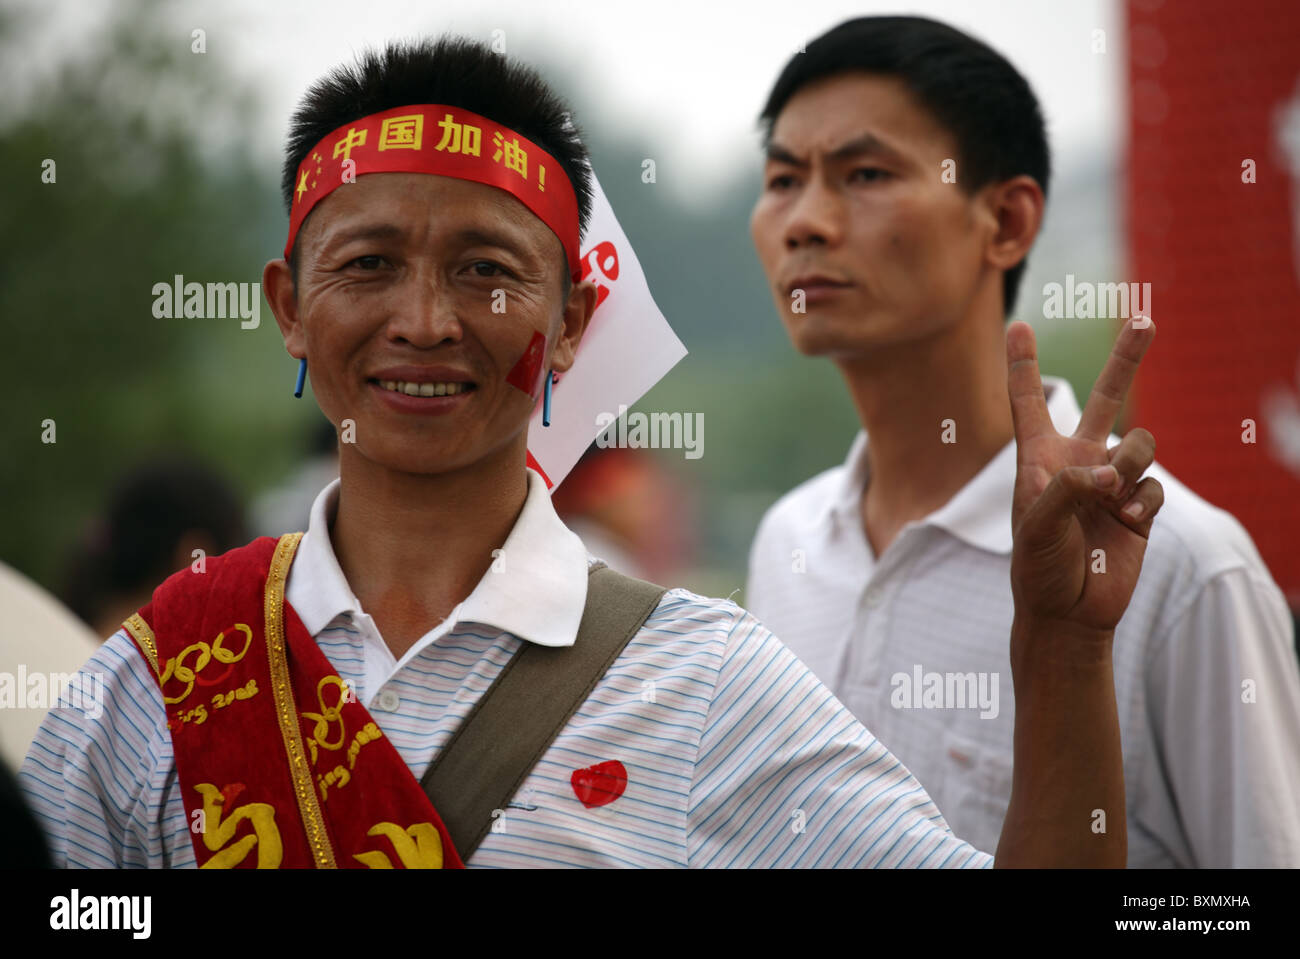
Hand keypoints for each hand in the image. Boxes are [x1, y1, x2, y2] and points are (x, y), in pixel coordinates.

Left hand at [1007, 318, 1163, 631]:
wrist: (1068, 613)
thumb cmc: (1038, 567)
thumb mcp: (1037, 524)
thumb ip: (1068, 488)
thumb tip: (1110, 471)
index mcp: (1038, 457)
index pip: (1029, 402)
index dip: (1023, 365)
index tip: (1018, 326)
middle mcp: (1078, 460)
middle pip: (1106, 397)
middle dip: (1127, 358)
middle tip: (1144, 319)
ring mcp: (1112, 481)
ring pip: (1140, 442)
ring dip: (1131, 461)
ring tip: (1112, 494)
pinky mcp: (1138, 506)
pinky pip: (1153, 485)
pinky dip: (1142, 500)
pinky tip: (1126, 520)